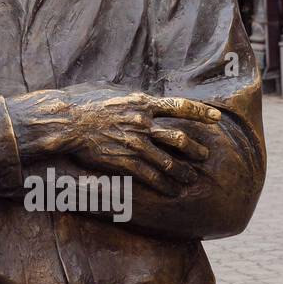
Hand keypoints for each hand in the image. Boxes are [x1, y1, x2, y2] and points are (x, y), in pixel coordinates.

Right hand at [10, 87, 222, 195]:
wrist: (66, 122)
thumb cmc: (82, 104)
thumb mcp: (110, 92)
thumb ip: (130, 98)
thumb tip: (141, 98)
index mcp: (141, 102)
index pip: (180, 105)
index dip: (201, 112)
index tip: (216, 117)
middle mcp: (143, 123)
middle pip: (180, 137)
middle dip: (196, 149)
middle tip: (204, 156)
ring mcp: (136, 143)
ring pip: (170, 161)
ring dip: (184, 172)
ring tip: (191, 179)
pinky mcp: (126, 161)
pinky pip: (152, 176)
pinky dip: (165, 184)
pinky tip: (172, 191)